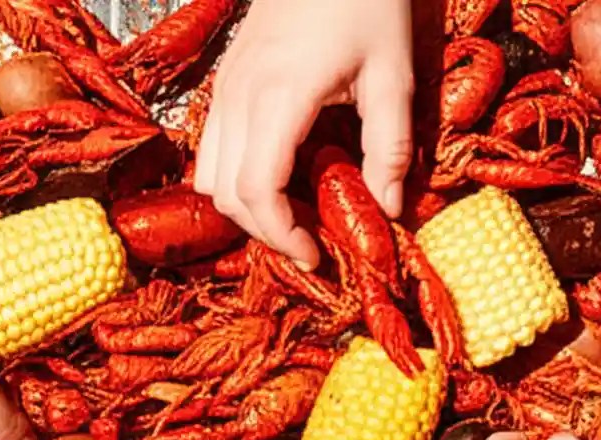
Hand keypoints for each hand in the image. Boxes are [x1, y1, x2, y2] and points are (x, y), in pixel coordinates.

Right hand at [193, 0, 414, 268]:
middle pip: (225, 194)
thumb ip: (390, 148)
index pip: (258, 190)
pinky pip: (212, 148)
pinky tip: (277, 180)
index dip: (281, 235)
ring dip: (244, 208)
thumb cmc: (365, 1)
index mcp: (280, 97)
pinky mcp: (225, 82)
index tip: (315, 255)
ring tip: (292, 218)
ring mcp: (225, 88)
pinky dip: (234, 178)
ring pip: (208, 175)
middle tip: (311, 243)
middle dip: (264, 231)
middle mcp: (239, 96)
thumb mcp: (392, 76)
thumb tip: (389, 208)